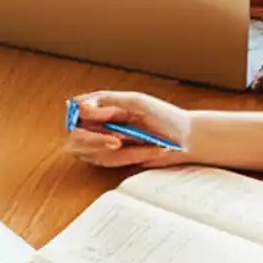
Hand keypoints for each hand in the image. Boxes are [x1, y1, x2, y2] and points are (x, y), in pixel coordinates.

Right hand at [65, 91, 191, 168]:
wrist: (187, 138)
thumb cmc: (163, 116)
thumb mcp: (136, 101)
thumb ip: (106, 100)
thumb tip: (79, 105)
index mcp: (101, 106)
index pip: (78, 113)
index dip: (88, 117)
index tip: (109, 117)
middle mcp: (97, 125)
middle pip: (76, 138)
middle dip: (95, 142)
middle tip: (116, 142)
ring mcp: (103, 144)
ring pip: (92, 154)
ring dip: (120, 151)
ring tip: (144, 143)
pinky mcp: (113, 160)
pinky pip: (111, 162)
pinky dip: (132, 156)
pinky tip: (150, 150)